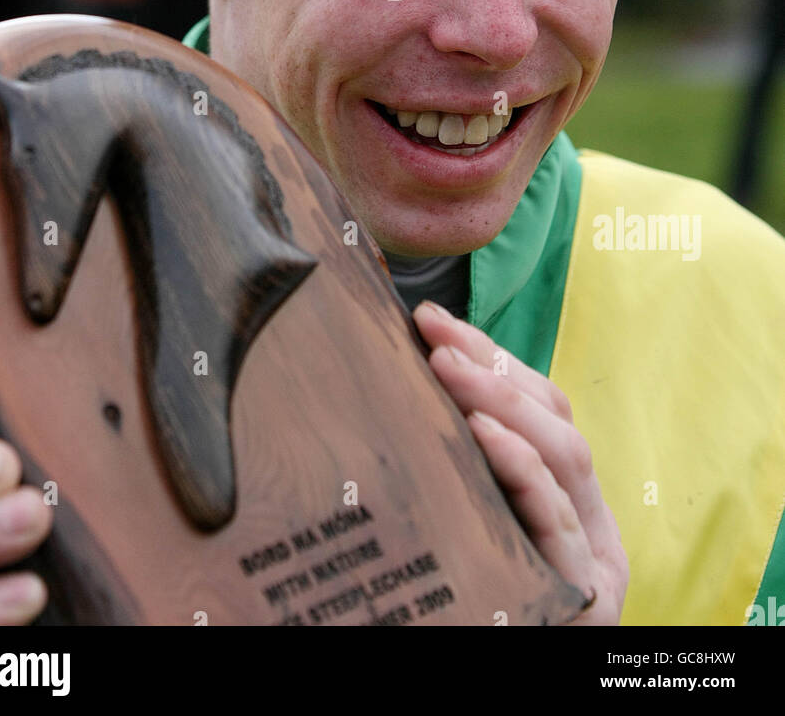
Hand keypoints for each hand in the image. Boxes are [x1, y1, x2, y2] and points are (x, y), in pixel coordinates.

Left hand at [412, 301, 627, 625]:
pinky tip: (487, 438)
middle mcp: (586, 520)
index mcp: (562, 497)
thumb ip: (455, 467)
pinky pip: (558, 526)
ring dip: (506, 404)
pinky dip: (526, 473)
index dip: (490, 354)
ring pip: (566, 459)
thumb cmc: (468, 606)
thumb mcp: (469, 521)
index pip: (539, 404)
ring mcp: (590, 558)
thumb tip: (388, 389)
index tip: (429, 320)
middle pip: (555, 421)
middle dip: (494, 369)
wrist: (498, 658)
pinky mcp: (583, 600)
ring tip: (450, 371)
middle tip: (432, 338)